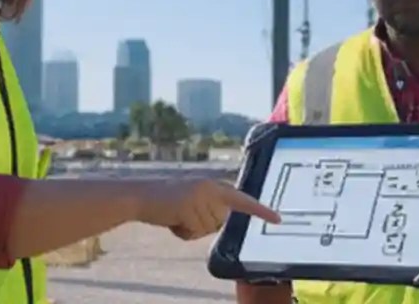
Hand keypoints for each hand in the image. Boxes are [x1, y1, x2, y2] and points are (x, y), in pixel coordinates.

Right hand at [134, 178, 280, 239]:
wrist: (140, 196)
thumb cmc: (167, 203)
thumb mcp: (193, 201)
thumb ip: (210, 208)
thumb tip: (221, 220)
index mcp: (213, 185)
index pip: (241, 199)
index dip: (260, 210)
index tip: (278, 219)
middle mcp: (209, 188)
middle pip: (221, 221)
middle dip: (203, 225)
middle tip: (184, 215)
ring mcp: (199, 196)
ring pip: (208, 228)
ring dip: (192, 229)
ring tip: (177, 215)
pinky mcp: (188, 205)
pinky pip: (195, 232)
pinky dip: (183, 232)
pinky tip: (172, 219)